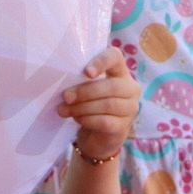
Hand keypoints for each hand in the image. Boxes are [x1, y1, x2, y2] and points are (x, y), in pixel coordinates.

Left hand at [60, 46, 138, 163]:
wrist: (98, 136)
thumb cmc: (90, 105)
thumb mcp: (87, 89)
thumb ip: (80, 81)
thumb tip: (62, 83)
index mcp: (120, 72)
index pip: (115, 57)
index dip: (101, 62)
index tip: (86, 72)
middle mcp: (130, 89)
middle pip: (111, 86)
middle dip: (85, 91)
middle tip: (66, 97)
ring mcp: (130, 109)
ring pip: (107, 105)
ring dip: (82, 107)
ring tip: (65, 110)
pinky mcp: (123, 127)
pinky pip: (104, 121)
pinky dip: (87, 120)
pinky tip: (77, 119)